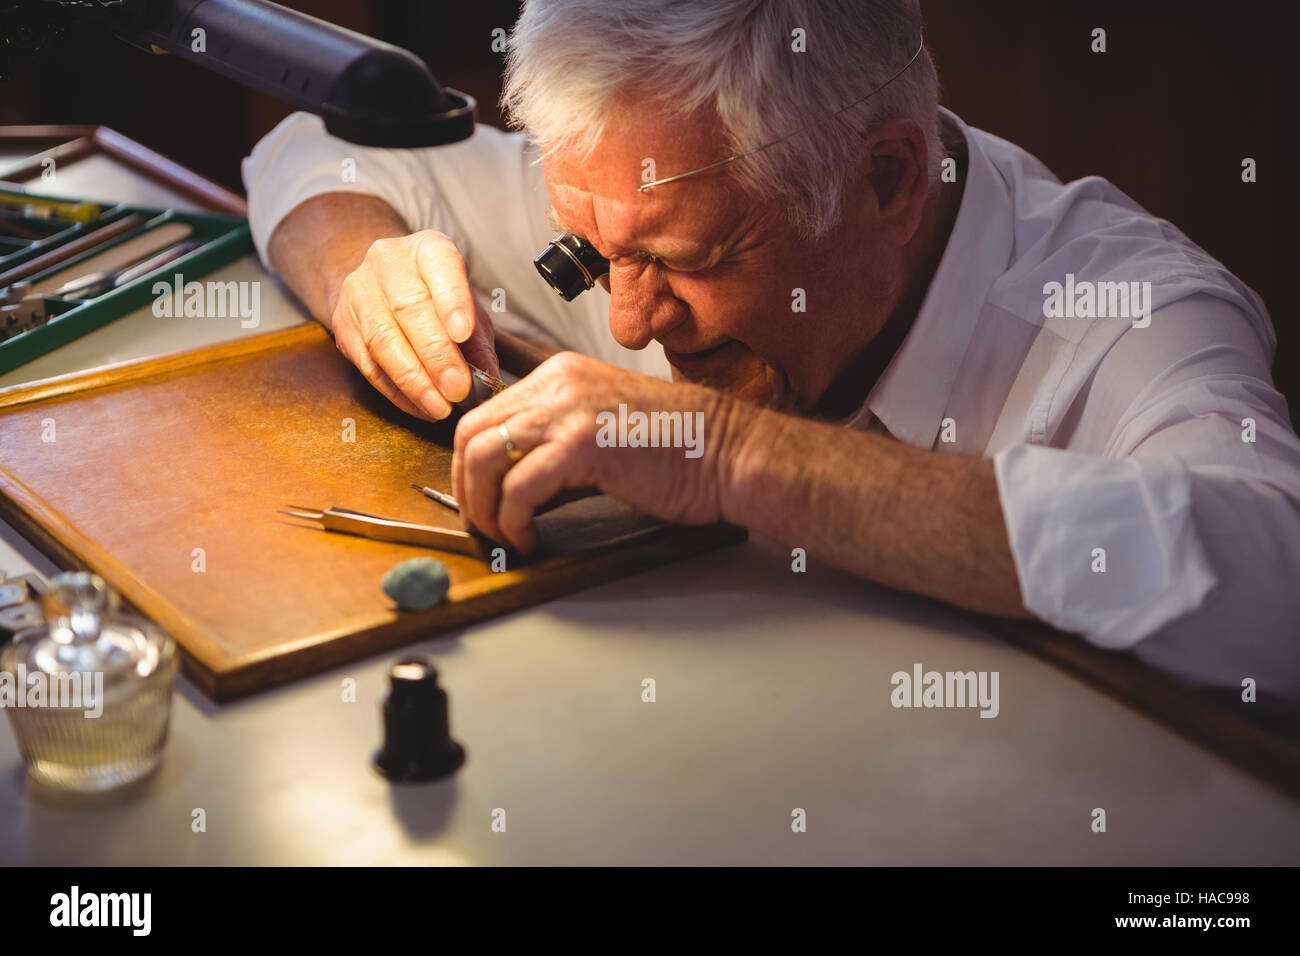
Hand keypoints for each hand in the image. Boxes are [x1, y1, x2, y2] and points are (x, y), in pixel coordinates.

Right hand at [329, 230, 498, 419]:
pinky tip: (420, 407)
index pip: (439, 265)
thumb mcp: (467, 308)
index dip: (452, 300)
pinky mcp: (342, 325)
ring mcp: (358, 292)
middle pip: (408, 308)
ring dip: (413, 380)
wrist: (380, 285)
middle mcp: (387, 262)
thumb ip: (478, 341)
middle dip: (435, 354)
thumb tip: (487, 379)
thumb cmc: (436, 299)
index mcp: (427, 249)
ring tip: (439, 407)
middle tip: (457, 388)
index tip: (463, 333)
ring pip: (382, 339)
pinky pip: (368, 364)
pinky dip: (396, 392)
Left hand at [452, 351, 746, 551]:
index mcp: (560, 374)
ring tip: (505, 535)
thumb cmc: (677, 450)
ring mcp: (568, 409)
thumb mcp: (601, 431)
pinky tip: (531, 538)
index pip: (484, 414)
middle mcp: (557, 383)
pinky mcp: (582, 443)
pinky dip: (514, 521)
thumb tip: (508, 487)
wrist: (727, 453)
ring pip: (484, 458)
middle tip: (483, 525)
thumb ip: (554, 446)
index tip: (479, 501)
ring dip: (484, 508)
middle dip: (467, 488)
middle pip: (470, 433)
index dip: (470, 466)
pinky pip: (518, 488)